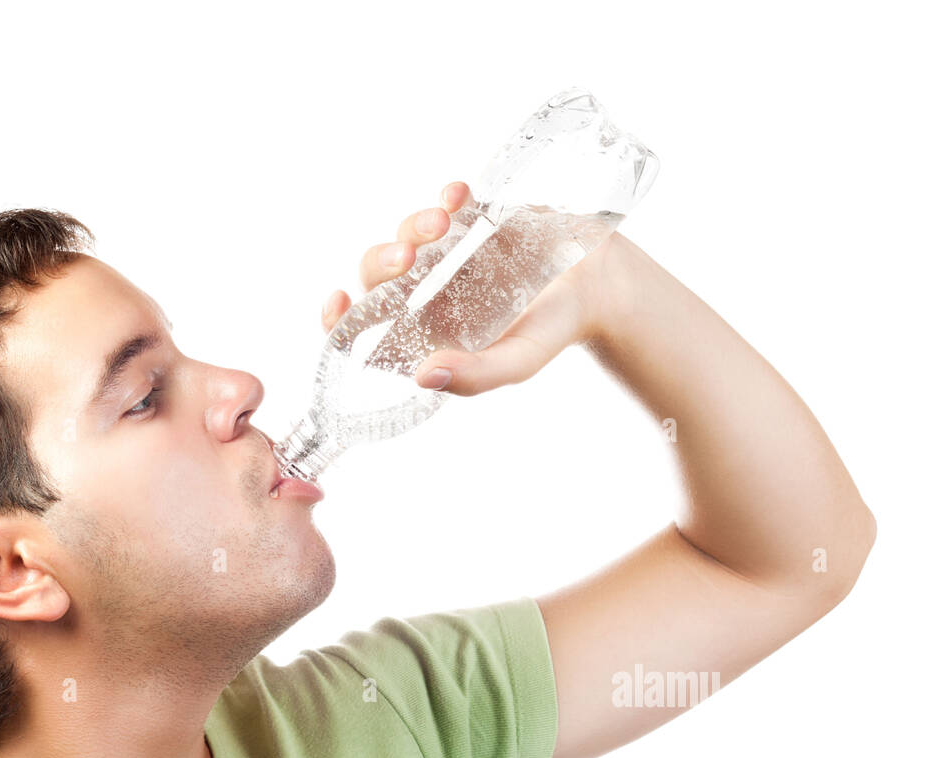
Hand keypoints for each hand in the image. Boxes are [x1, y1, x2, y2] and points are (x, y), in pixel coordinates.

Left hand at [320, 180, 631, 395]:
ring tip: (442, 223)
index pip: (363, 328)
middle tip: (406, 258)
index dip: (340, 317)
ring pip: (406, 233)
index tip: (338, 301)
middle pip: (378, 275)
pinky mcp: (473, 217)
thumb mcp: (518, 362)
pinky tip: (457, 195)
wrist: (603, 284)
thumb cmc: (554, 331)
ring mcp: (448, 252)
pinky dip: (445, 195)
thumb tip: (422, 376)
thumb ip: (475, 377)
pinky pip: (445, 201)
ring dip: (413, 225)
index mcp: (424, 332)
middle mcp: (427, 292)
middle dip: (381, 262)